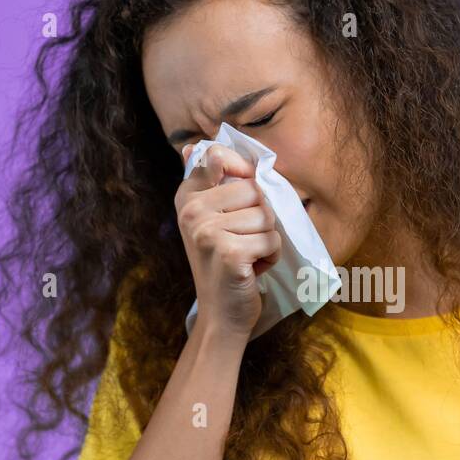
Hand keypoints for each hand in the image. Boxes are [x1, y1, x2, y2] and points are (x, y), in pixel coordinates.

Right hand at [174, 142, 280, 340]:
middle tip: (242, 240)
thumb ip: (210, 182)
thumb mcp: (211, 219)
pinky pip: (272, 240)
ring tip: (247, 255)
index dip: (243, 172)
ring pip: (267, 216)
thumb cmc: (223, 264)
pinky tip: (252, 269)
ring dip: (267, 240)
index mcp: (186, 196)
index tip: (241, 198)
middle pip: (255, 190)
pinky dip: (270, 257)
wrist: (220, 314)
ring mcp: (207, 231)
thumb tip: (194, 146)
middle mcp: (191, 211)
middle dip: (261, 218)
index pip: (219, 156)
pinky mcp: (228, 252)